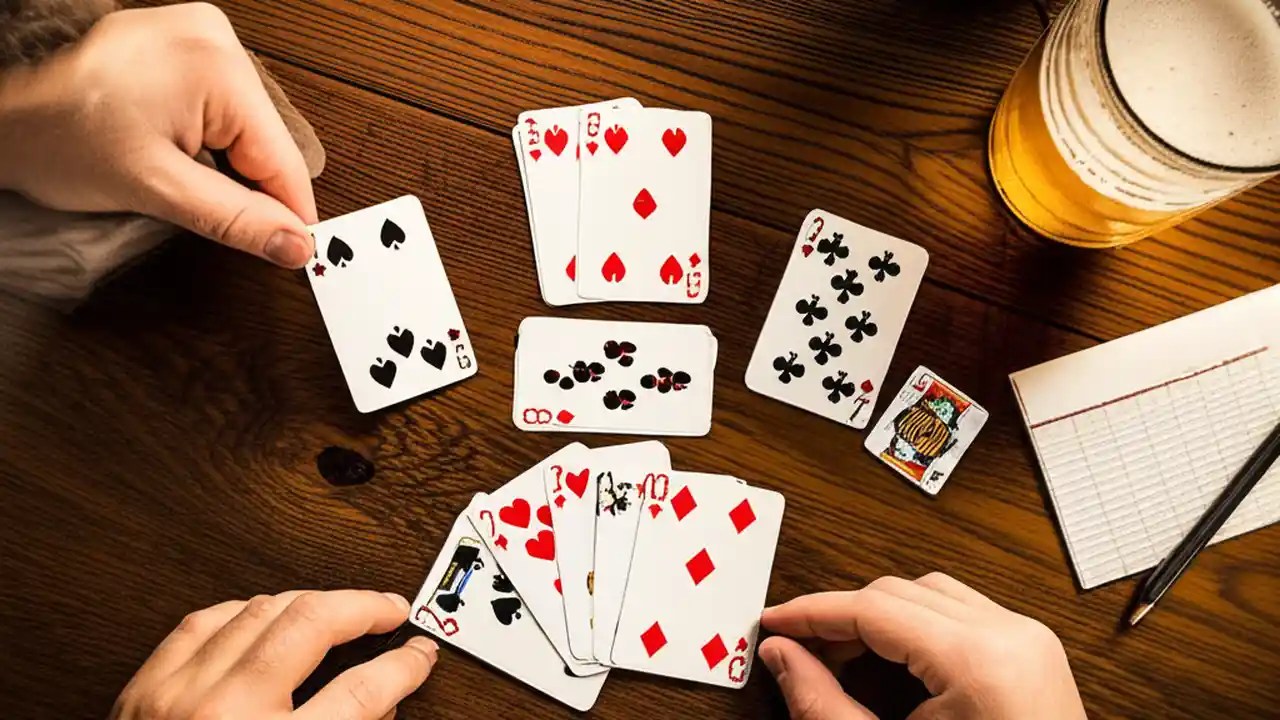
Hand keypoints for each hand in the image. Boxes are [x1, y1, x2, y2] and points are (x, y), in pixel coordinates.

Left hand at [0, 3, 316, 267]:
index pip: (281, 156)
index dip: (290, 211)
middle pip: (264, 139)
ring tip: (173, 171)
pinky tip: (170, 147)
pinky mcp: (181, 43)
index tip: (296, 250)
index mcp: (216, 62)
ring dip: (224, 162)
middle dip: (246, 183)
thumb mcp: (157, 190)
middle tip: (203, 207)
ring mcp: (196, 34)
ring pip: (245, 126)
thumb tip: (294, 243)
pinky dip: (208, 138)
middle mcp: (213, 36)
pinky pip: (221, 105)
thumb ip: (236, 219)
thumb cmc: (55, 138)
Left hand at [111, 590, 436, 719]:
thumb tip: (382, 704)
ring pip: (260, 610)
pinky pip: (204, 622)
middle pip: (311, 624)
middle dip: (364, 607)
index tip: (419, 656)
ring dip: (310, 601)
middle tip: (391, 609)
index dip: (402, 668)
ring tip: (337, 607)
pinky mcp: (143, 691)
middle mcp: (223, 717)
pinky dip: (245, 611)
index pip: (360, 693)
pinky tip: (267, 614)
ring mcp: (177, 696)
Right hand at [758, 574, 1085, 719]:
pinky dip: (917, 623)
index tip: (776, 622)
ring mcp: (1029, 639)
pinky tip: (891, 657)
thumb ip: (826, 706)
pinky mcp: (1034, 651)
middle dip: (841, 615)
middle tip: (799, 649)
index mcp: (978, 662)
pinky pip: (963, 610)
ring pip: (930, 591)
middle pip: (899, 591)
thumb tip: (783, 656)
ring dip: (879, 615)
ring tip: (841, 655)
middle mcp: (1011, 636)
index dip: (813, 613)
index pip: (873, 608)